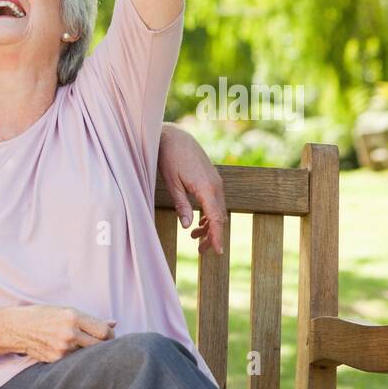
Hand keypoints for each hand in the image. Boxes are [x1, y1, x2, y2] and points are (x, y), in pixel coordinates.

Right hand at [4, 305, 116, 361]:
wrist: (17, 328)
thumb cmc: (44, 315)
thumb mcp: (66, 311)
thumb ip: (90, 319)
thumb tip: (114, 323)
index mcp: (73, 316)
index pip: (103, 331)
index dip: (111, 335)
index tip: (110, 335)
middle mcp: (69, 332)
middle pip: (99, 345)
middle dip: (104, 346)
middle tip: (103, 345)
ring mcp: (62, 348)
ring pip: (88, 355)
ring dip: (90, 353)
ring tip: (85, 348)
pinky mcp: (56, 360)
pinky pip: (75, 361)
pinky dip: (77, 358)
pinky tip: (71, 351)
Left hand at [158, 124, 226, 255]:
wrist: (175, 136)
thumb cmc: (170, 158)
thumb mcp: (172, 183)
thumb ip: (181, 206)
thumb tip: (188, 227)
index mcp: (207, 188)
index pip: (216, 219)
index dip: (217, 237)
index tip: (218, 253)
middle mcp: (216, 185)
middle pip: (220, 217)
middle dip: (213, 235)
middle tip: (201, 251)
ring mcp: (216, 181)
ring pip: (219, 210)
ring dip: (211, 225)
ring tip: (196, 238)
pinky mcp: (212, 178)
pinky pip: (216, 201)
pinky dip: (210, 213)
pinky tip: (199, 221)